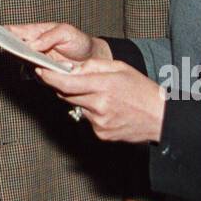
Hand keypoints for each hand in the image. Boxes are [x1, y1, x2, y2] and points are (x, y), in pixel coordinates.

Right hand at [5, 21, 110, 65]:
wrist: (92, 60)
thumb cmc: (78, 42)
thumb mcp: (67, 32)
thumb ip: (49, 36)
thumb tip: (31, 43)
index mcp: (35, 32)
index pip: (15, 31)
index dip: (3, 31)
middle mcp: (32, 47)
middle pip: (15, 48)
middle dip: (11, 49)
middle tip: (12, 49)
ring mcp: (36, 62)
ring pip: (24, 64)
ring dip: (27, 63)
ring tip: (35, 60)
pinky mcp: (42, 75)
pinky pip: (34, 76)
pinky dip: (36, 74)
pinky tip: (40, 72)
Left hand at [35, 57, 165, 143]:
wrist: (160, 118)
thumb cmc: (142, 90)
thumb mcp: (120, 68)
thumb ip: (94, 66)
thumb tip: (72, 68)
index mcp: (104, 86)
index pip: (67, 82)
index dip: (50, 77)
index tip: (40, 71)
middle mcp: (99, 105)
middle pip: (68, 95)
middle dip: (64, 86)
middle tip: (69, 78)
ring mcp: (99, 122)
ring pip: (78, 107)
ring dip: (82, 99)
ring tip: (103, 96)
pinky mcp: (101, 133)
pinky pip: (88, 119)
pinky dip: (92, 112)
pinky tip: (109, 110)